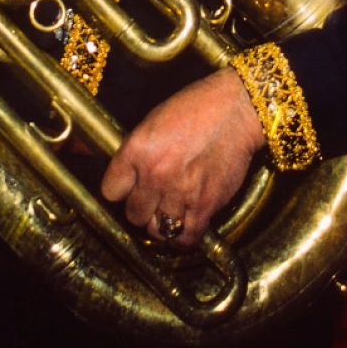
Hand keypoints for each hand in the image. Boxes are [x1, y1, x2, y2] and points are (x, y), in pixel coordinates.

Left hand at [100, 68, 264, 248]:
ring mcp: (180, 191)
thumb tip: (128, 179)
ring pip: (158, 229)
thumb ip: (137, 153)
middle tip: (152, 201)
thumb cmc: (197, 109)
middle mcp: (155, 173)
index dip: (120, 192)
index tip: (128, 191)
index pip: (110, 191)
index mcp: (137, 150)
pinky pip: (186, 237)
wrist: (236, 109)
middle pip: (133, 214)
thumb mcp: (153, 122)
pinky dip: (184, 238)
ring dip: (162, 224)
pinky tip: (185, 227)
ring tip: (169, 214)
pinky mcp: (205, 204)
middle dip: (141, 209)